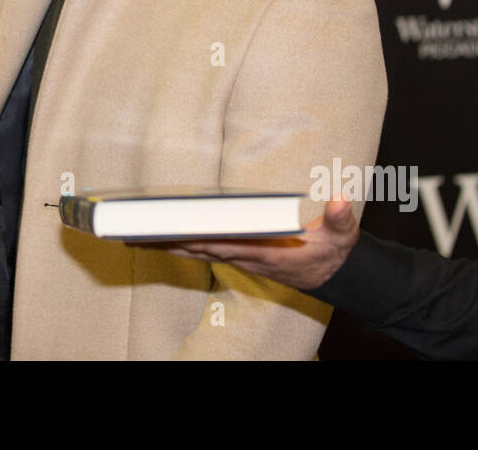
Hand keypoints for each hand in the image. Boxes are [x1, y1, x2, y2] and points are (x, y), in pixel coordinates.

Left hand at [149, 199, 359, 289]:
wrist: (334, 274)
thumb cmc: (333, 251)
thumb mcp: (342, 236)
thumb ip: (340, 219)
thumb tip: (340, 202)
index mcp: (268, 253)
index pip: (227, 245)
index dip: (202, 239)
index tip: (177, 232)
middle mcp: (247, 257)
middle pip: (202, 250)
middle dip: (170, 241)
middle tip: (136, 232)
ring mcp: (240, 257)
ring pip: (197, 252)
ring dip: (167, 244)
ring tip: (135, 236)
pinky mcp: (238, 254)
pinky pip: (203, 250)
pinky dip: (180, 245)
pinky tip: (159, 238)